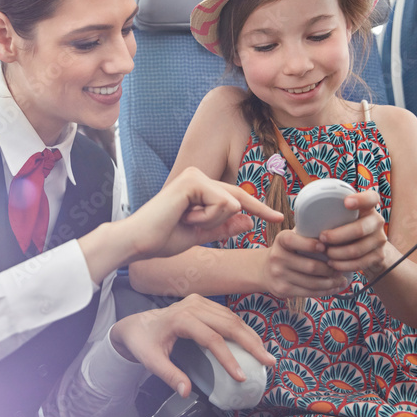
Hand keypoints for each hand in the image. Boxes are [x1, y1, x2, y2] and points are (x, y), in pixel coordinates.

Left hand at [109, 294, 274, 397]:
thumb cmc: (143, 342)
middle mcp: (193, 306)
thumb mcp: (151, 361)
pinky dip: (242, 328)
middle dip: (251, 343)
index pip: (212, 339)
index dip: (228, 358)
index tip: (241, 377)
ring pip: (232, 317)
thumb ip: (170, 376)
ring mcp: (199, 302)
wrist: (135, 325)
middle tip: (268, 362)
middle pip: (228, 324)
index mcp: (181, 318)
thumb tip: (186, 393)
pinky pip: (227, 315)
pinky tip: (252, 342)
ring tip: (265, 354)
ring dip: (251, 335)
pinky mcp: (203, 303)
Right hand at [126, 167, 282, 259]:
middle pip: (237, 197)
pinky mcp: (194, 181)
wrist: (140, 242)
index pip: (236, 197)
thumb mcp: (201, 233)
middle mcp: (198, 175)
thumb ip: (223, 226)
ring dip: (211, 221)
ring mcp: (196, 175)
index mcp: (200, 187)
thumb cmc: (163, 238)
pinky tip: (185, 217)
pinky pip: (222, 204)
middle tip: (199, 221)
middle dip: (228, 217)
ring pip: (231, 203)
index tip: (277, 218)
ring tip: (186, 221)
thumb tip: (247, 220)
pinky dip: (207, 218)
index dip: (258, 208)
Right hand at [261, 230, 348, 297]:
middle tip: (341, 267)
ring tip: (341, 279)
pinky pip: (309, 293)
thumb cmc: (288, 251)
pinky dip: (325, 291)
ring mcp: (279, 275)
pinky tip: (334, 287)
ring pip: (313, 283)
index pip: (292, 240)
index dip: (310, 244)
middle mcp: (277, 257)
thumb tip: (335, 229)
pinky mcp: (283, 290)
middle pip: (310, 267)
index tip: (325, 247)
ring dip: (331, 282)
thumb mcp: (292, 238)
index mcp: (281, 240)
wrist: (265, 269)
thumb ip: (307, 234)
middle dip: (330, 269)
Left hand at [319, 190, 389, 276]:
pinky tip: (333, 263)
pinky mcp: (379, 256)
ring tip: (325, 253)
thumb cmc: (346, 226)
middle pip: (360, 229)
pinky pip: (360, 263)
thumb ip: (333, 209)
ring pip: (358, 249)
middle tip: (322, 238)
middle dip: (338, 236)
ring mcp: (380, 239)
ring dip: (338, 253)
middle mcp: (377, 221)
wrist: (370, 248)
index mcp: (368, 207)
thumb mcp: (344, 215)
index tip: (346, 203)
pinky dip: (344, 265)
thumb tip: (303, 207)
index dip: (361, 199)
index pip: (371, 198)